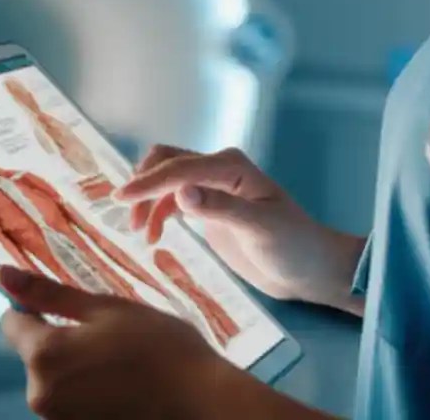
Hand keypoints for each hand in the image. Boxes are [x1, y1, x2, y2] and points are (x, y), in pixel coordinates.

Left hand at [0, 266, 235, 419]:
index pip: (12, 322)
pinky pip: (71, 400)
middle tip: (110, 334)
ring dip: (76, 365)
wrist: (199, 402)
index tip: (75, 308)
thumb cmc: (158, 347)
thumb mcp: (105, 308)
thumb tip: (1, 273)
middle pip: (34, 352)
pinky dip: (89, 389)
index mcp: (43, 355)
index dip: (39, 308)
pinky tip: (122, 384)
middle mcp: (40, 394)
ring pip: (54, 377)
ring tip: (120, 361)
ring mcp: (58, 419)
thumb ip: (49, 293)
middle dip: (62, 339)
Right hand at [115, 146, 366, 314]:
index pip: (181, 167)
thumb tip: (181, 193)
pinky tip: (154, 237)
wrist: (308, 269)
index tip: (121, 199)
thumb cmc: (292, 246)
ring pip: (166, 180)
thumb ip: (220, 209)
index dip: (149, 182)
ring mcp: (213, 188)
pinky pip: (171, 200)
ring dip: (148, 201)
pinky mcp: (209, 208)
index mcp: (232, 166)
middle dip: (143, 185)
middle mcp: (219, 169)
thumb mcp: (259, 228)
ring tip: (141, 234)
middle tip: (128, 216)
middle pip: (167, 161)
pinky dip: (157, 213)